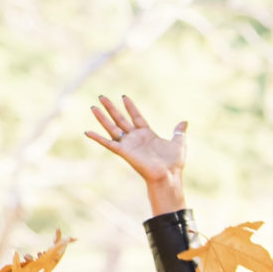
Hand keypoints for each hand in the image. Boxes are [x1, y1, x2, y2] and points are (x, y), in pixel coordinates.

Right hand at [85, 95, 187, 214]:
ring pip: (112, 128)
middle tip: (101, 96)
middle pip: (121, 119)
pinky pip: (108, 143)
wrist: (169, 175)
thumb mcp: (178, 143)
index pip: (136, 117)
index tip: (124, 97)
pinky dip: (97, 138)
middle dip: (111, 108)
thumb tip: (185, 121)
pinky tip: (87, 132)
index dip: (131, 107)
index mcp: (147, 134)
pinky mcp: (124, 152)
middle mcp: (136, 138)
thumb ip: (179, 131)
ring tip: (93, 107)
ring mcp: (129, 144)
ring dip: (102, 118)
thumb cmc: (174, 162)